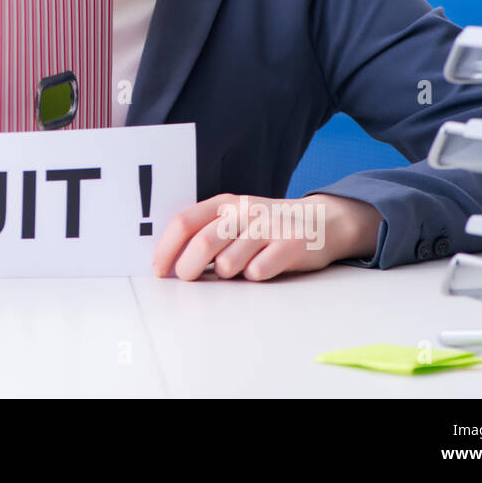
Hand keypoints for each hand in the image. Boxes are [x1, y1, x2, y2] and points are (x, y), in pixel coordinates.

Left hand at [152, 192, 383, 280]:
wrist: (322, 221)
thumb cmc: (267, 226)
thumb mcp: (235, 219)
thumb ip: (207, 233)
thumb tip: (171, 262)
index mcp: (225, 203)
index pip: (184, 222)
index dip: (166, 248)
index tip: (158, 270)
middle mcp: (245, 210)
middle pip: (203, 242)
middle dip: (188, 267)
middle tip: (187, 279)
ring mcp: (269, 226)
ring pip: (229, 262)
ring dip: (226, 274)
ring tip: (237, 270)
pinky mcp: (291, 244)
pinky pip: (259, 272)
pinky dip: (254, 277)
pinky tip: (262, 269)